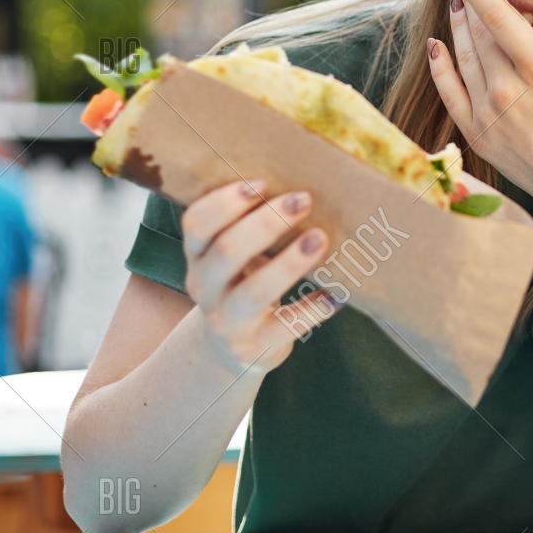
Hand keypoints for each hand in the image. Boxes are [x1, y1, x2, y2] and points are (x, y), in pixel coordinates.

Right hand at [179, 180, 340, 375]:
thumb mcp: (232, 257)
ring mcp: (226, 320)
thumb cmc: (243, 284)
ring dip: (290, 262)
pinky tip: (337, 294)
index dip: (226, 202)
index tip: (262, 183)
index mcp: (197, 255)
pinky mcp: (254, 347)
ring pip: (254, 291)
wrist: (232, 349)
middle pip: (226, 250)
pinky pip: (286, 325)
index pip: (196, 224)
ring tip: (320, 239)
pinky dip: (314, 308)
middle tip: (303, 200)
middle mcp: (204, 287)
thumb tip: (300, 184)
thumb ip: (248, 226)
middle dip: (267, 223)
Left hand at [426, 0, 532, 220]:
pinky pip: (450, 93)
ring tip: (457, 5)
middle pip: (478, 34)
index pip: (500, 18)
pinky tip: (437, 46)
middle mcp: (509, 89)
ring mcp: (489, 113)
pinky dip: (440, 67)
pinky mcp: (477, 134)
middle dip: (467, 3)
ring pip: (463, 58)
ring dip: (457, 28)